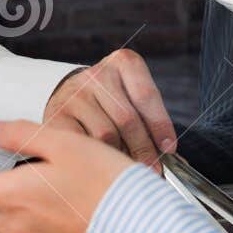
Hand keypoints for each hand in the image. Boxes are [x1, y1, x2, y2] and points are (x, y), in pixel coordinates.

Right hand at [43, 48, 175, 165]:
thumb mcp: (134, 100)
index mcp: (124, 62)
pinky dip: (96, 157)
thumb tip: (175, 158)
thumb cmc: (113, 103)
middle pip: (127, 119)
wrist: (72, 96)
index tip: (169, 149)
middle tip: (152, 169)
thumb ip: (151, 122)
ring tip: (126, 164)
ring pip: (106, 135)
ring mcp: (74, 93)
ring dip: (119, 155)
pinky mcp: (57, 115)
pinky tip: (102, 162)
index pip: (146, 95)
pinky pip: (83, 144)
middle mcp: (98, 74)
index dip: (160, 125)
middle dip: (144, 149)